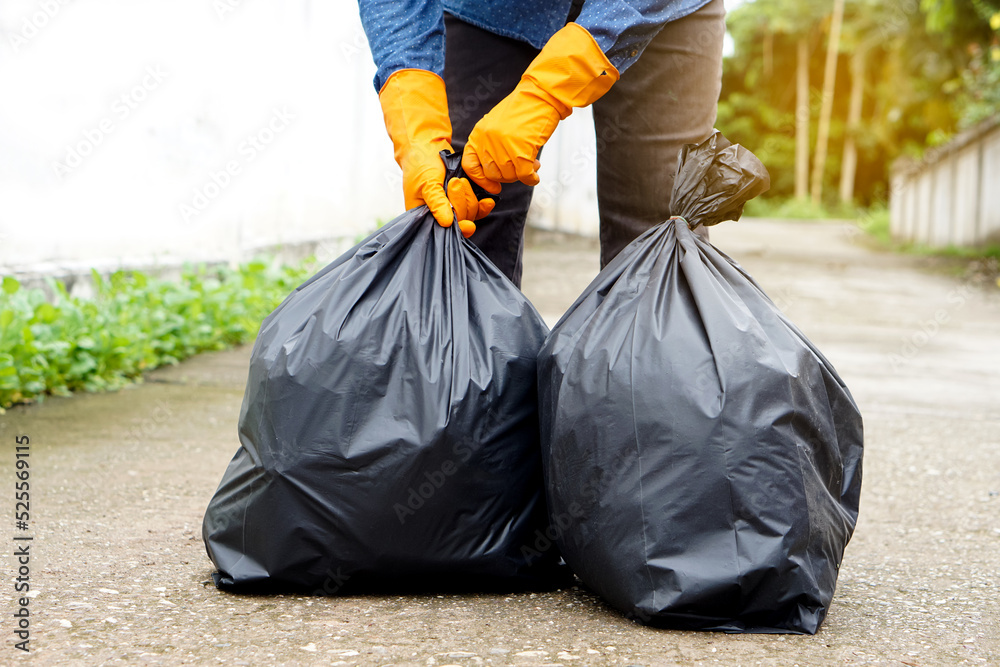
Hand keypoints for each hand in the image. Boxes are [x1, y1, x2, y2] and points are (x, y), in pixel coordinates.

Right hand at [379, 69, 493, 235]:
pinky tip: (488, 199)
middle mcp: (439, 216)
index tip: (468, 224)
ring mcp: (452, 208)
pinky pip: (477, 208)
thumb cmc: (420, 164)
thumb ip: (437, 202)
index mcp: (424, 217)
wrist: (426, 146)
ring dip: (469, 198)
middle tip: (454, 182)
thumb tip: (447, 223)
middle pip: (460, 222)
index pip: (444, 232)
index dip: (458, 229)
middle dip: (462, 203)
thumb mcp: (427, 183)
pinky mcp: (463, 199)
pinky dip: (483, 204)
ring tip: (459, 180)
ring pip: (470, 214)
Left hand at [462, 23, 619, 193]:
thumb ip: (491, 144)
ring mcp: (503, 147)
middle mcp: (488, 142)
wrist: (541, 94)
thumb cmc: (523, 108)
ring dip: (522, 175)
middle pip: (492, 174)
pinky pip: (524, 176)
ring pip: (509, 176)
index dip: (480, 180)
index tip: (492, 185)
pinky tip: (535, 175)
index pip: (470, 166)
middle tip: (519, 171)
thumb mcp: (497, 124)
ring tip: (532, 165)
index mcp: (479, 134)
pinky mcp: (521, 152)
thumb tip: (495, 169)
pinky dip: (531, 179)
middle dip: (507, 176)